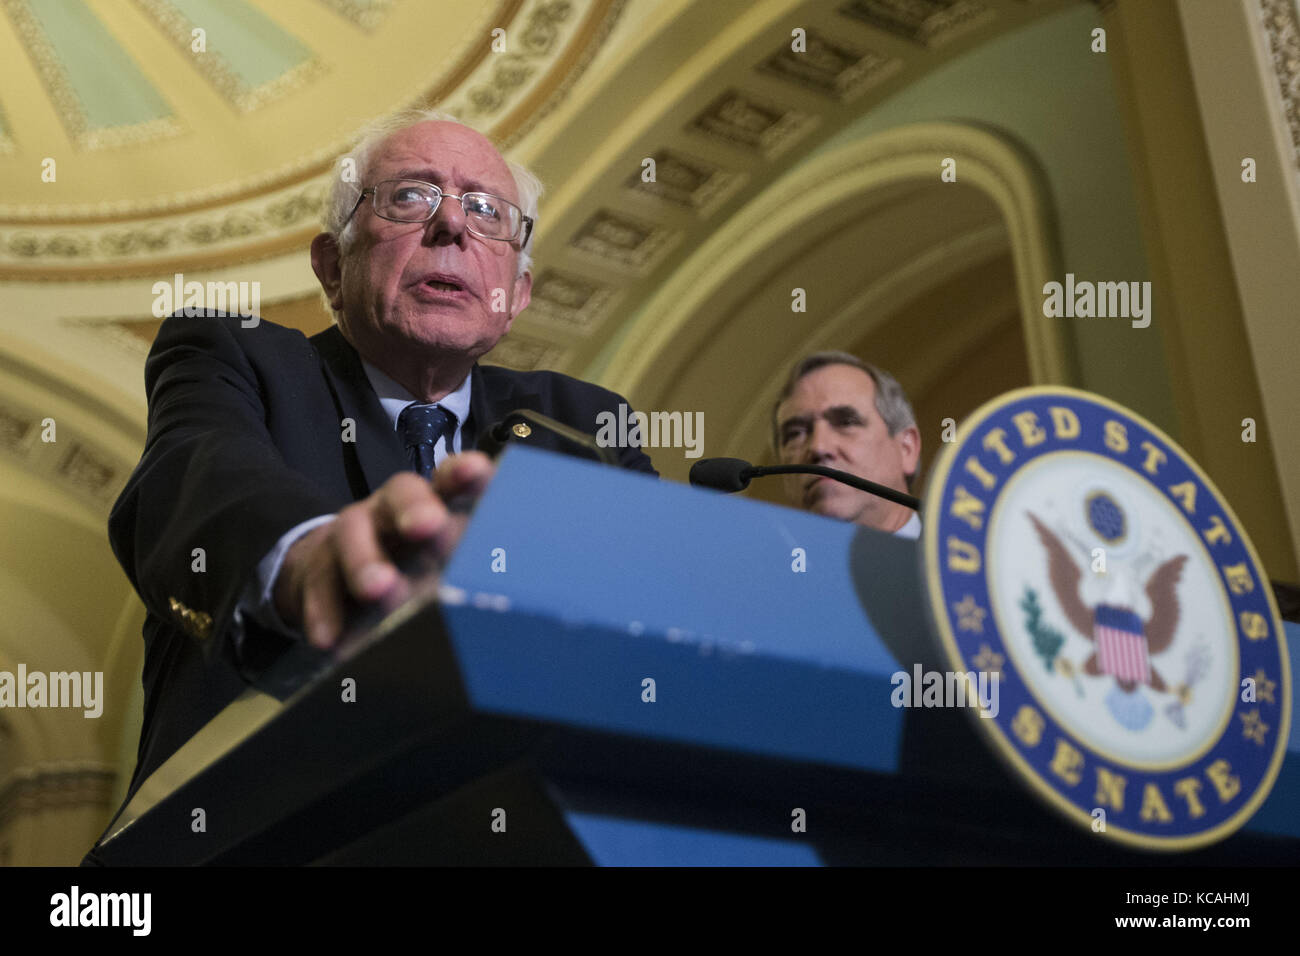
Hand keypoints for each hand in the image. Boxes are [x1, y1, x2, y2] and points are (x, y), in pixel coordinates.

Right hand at [273, 451, 495, 647]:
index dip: (463, 473)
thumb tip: (526, 598)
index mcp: (430, 503)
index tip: (479, 472)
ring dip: (366, 560)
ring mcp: (351, 533)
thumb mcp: (439, 557)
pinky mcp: (318, 567)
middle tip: (428, 526)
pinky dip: (324, 610)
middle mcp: (391, 510)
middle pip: (400, 492)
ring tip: (379, 590)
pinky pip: (318, 583)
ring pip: (353, 533)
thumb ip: (473, 564)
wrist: (333, 568)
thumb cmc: (406, 561)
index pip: (448, 478)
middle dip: (416, 506)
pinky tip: (330, 637)